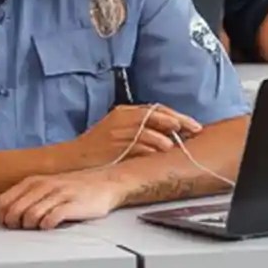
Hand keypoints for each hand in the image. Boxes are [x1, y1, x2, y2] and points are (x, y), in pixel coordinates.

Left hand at [0, 170, 127, 229]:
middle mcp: (44, 186)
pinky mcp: (73, 205)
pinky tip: (50, 226)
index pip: (3, 200)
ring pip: (30, 214)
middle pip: (14, 210)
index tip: (7, 224)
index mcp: (33, 181)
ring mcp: (59, 194)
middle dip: (12, 224)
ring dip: (29, 226)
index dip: (1, 216)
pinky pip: (52, 218)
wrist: (106, 182)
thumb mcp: (46, 185)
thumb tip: (2, 210)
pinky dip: (46, 225)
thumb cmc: (74, 187)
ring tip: (36, 227)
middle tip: (20, 229)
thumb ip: (26, 195)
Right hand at [66, 104, 201, 168]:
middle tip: (195, 130)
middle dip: (179, 123)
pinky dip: (152, 151)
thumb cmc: (97, 148)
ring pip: (150, 131)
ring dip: (165, 139)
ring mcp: (119, 132)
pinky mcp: (116, 146)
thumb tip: (170, 134)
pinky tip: (159, 155)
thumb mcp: (118, 131)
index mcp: (124, 111)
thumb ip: (141, 129)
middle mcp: (123, 118)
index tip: (193, 124)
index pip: (157, 108)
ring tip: (174, 146)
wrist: (72, 158)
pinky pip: (140, 147)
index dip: (177, 115)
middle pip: (158, 115)